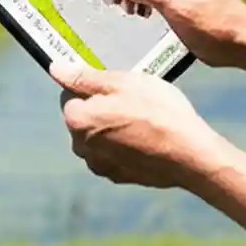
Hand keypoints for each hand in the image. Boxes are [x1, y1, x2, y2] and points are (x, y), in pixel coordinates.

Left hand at [50, 62, 232, 189]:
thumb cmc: (158, 112)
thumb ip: (85, 77)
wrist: (190, 154)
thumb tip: (55, 69)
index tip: (116, 85)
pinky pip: (113, 154)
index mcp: (78, 121)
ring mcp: (100, 165)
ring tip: (142, 119)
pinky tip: (146, 138)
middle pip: (82, 118)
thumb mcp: (123, 83)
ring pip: (97, 137)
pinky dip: (123, 146)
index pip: (69, 95)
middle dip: (100, 108)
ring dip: (111, 128)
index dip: (91, 86)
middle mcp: (81, 147)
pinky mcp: (119, 176)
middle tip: (132, 100)